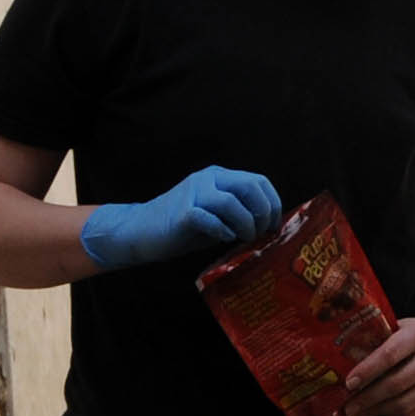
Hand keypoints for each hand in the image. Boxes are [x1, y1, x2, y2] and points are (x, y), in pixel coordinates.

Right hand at [79, 166, 280, 270]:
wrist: (142, 231)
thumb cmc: (184, 228)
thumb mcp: (218, 217)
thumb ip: (240, 215)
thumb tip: (269, 228)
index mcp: (220, 177)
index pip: (258, 181)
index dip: (273, 204)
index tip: (273, 226)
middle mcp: (208, 179)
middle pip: (250, 186)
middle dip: (263, 213)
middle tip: (261, 233)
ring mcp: (194, 193)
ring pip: (232, 202)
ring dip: (245, 224)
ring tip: (243, 238)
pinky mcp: (182, 212)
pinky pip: (209, 218)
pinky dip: (222, 231)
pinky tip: (223, 238)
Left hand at [344, 315, 414, 415]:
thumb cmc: (410, 335)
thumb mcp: (396, 328)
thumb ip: (375, 341)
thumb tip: (340, 364)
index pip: (389, 355)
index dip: (367, 372)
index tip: (348, 384)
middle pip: (396, 384)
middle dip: (367, 398)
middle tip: (346, 406)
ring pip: (403, 404)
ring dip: (376, 411)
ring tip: (357, 412)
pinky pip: (411, 414)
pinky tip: (377, 411)